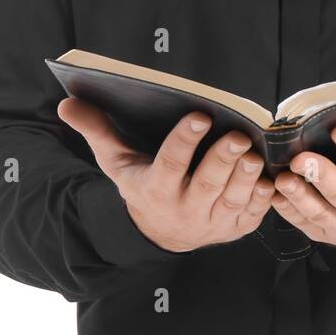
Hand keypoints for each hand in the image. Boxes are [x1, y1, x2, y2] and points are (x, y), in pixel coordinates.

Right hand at [57, 98, 274, 251]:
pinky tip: (269, 176)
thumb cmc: (140, 183)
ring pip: (232, 200)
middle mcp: (184, 210)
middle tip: (239, 135)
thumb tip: (66, 102)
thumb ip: (96, 130)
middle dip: (223, 159)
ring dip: (245, 177)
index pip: (171, 164)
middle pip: (207, 184)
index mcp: (154, 190)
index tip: (201, 115)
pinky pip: (252, 215)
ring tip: (255, 153)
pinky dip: (262, 198)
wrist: (159, 232)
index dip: (186, 140)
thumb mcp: (115, 161)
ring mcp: (212, 224)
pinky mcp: (235, 230)